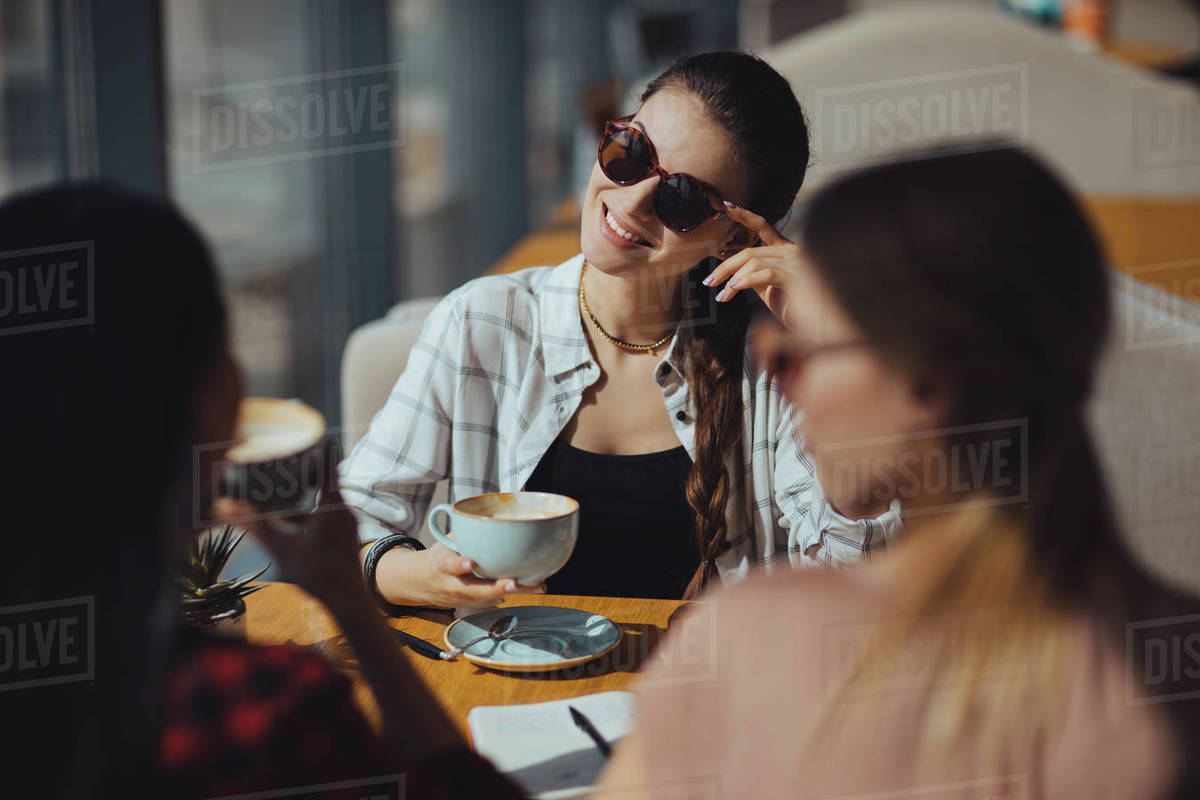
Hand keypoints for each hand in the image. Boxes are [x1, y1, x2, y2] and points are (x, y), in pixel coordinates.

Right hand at [214, 437, 363, 602]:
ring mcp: (345, 522)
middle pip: (326, 479)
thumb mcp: (281, 549)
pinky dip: (309, 511)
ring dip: (306, 493)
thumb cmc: (317, 574)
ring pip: (325, 498)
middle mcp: (343, 509)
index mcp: (332, 505)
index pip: (329, 465)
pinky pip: (326, 513)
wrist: (347, 600)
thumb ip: (255, 526)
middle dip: (307, 469)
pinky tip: (288, 520)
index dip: (322, 447)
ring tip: (284, 487)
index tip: (316, 431)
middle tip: (291, 456)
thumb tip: (228, 508)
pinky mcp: (343, 534)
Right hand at [380, 543, 546, 608]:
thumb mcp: (448, 539)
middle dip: (495, 588)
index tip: (471, 562)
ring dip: (516, 592)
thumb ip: (468, 527)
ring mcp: (465, 599)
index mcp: (443, 565)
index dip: (459, 564)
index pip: (449, 565)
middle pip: (474, 591)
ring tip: (536, 586)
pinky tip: (537, 586)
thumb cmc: (442, 555)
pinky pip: (499, 599)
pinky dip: (518, 593)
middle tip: (513, 582)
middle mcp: (454, 585)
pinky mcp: (477, 604)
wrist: (422, 583)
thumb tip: (501, 498)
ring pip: (491, 599)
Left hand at [703, 201, 802, 328]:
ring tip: (722, 296)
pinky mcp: (797, 275)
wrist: (821, 326)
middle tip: (709, 281)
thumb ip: (755, 276)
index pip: (763, 226)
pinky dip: (746, 280)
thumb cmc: (796, 309)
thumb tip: (733, 274)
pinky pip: (766, 274)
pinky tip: (733, 288)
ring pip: (754, 261)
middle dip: (725, 266)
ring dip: (732, 279)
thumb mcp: (770, 289)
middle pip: (750, 251)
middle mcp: (793, 251)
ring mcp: (797, 261)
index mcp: (787, 250)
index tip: (726, 206)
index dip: (744, 215)